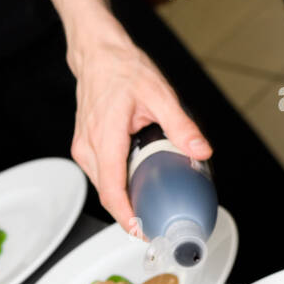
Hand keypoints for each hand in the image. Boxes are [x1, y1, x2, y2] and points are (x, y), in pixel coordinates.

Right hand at [70, 29, 211, 230]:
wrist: (98, 53)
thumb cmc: (122, 69)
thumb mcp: (159, 93)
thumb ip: (181, 125)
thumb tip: (200, 151)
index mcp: (105, 136)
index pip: (111, 189)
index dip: (126, 215)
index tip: (142, 229)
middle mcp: (88, 145)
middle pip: (107, 193)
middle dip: (130, 211)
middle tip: (157, 220)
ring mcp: (82, 146)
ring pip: (102, 184)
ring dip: (124, 197)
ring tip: (150, 202)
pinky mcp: (83, 145)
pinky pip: (99, 173)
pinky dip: (117, 183)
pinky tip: (136, 180)